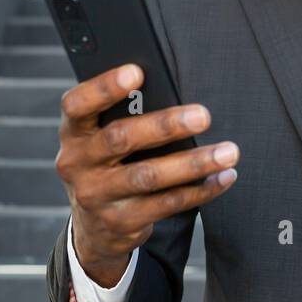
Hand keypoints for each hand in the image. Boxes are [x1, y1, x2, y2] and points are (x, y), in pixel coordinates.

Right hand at [55, 63, 239, 286]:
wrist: (94, 228)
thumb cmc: (108, 163)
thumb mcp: (100, 140)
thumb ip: (123, 117)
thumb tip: (173, 92)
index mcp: (73, 133)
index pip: (77, 105)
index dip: (103, 87)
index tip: (137, 72)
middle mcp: (77, 163)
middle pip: (120, 138)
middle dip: (164, 125)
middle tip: (203, 115)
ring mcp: (96, 196)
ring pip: (148, 176)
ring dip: (193, 163)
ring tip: (228, 152)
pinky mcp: (120, 222)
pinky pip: (167, 203)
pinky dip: (200, 189)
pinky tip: (223, 177)